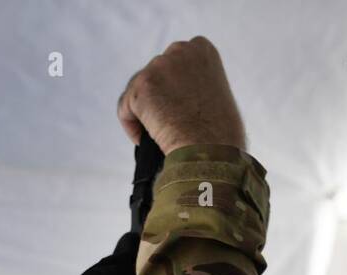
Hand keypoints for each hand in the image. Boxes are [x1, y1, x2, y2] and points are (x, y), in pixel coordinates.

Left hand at [117, 37, 245, 153]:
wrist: (210, 152)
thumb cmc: (221, 136)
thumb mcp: (217, 97)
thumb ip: (198, 86)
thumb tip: (181, 98)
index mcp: (202, 50)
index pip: (176, 63)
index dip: (173, 88)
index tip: (177, 109)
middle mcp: (180, 50)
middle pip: (154, 73)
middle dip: (156, 97)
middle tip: (164, 123)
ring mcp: (159, 66)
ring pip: (138, 91)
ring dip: (143, 112)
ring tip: (156, 134)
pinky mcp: (141, 87)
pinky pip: (125, 108)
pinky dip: (131, 126)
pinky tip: (143, 140)